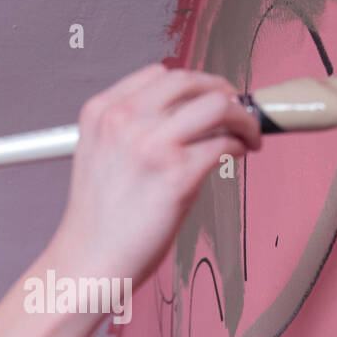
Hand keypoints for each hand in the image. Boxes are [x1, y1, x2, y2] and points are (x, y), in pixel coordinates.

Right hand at [57, 63, 260, 289]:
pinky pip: (224, 144)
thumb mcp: (98, 155)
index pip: (158, 74)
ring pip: (217, 105)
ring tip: (248, 133)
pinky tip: (239, 155)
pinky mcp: (177, 174)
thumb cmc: (97, 221)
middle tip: (237, 108)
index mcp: (101, 112)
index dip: (191, 84)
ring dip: (242, 116)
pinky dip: (240, 146)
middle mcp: (124, 120)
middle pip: (190, 81)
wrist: (88, 261)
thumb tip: (186, 120)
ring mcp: (151, 144)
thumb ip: (131, 129)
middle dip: (222, 91)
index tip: (207, 96)